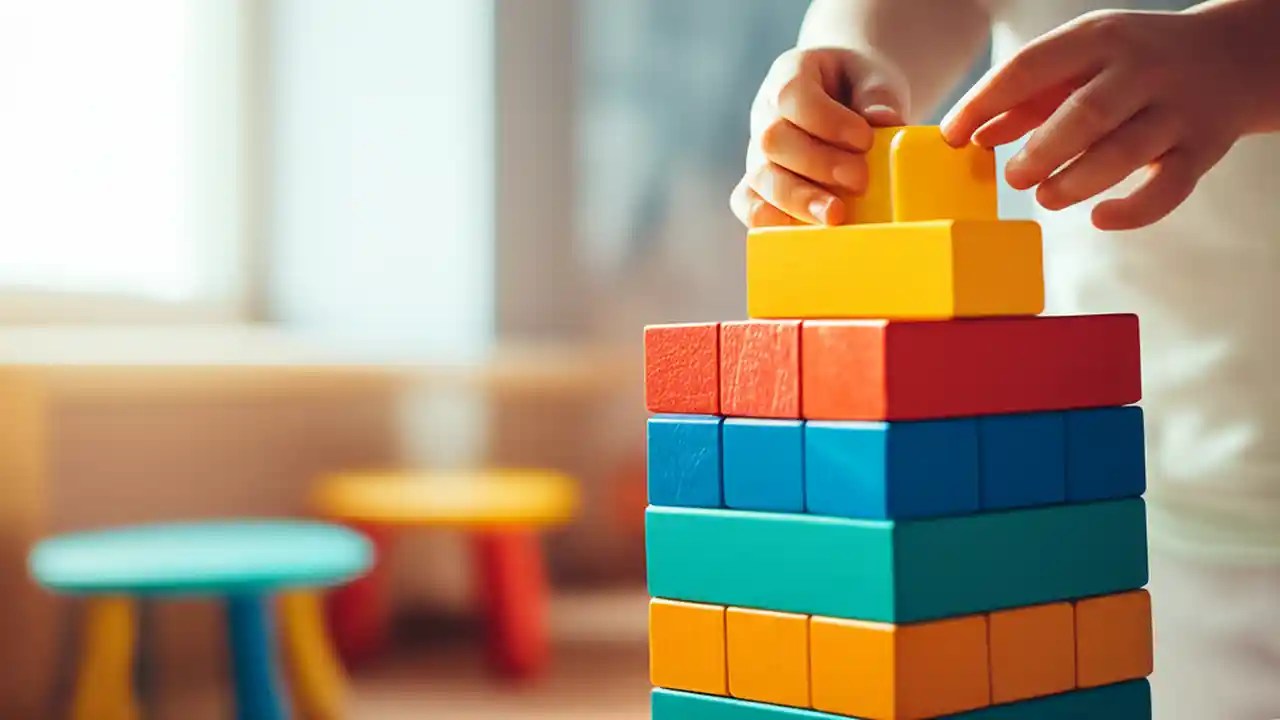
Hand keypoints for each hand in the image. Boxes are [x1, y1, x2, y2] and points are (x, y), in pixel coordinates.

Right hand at [731, 47, 908, 227]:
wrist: (847, 97)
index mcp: (789, 75)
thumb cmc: (860, 87)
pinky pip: (747, 202)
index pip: (792, 96)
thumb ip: (878, 95)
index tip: (864, 139)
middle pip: (773, 140)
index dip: (826, 121)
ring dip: (798, 198)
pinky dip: (767, 219)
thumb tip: (885, 121)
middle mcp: (765, 113)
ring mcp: (758, 151)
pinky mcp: (760, 183)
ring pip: (760, 176)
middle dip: (817, 165)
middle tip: (859, 181)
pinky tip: (798, 231)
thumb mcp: (874, 76)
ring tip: (836, 216)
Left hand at [941, 3, 1278, 230]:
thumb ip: (1027, 98)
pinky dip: (1131, 212)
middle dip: (1040, 152)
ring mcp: (1176, 109)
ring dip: (1075, 182)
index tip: (952, 135)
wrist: (1232, 57)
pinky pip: (1168, 188)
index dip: (983, 103)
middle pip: (1084, 114)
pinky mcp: (1203, 149)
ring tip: (1046, 196)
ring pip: (1123, 152)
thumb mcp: (1081, 61)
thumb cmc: (1133, 64)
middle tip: (1013, 176)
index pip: (1029, 67)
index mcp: (1099, 38)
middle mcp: (1141, 69)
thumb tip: (971, 136)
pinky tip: (1099, 218)